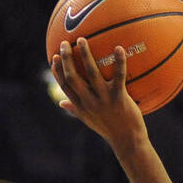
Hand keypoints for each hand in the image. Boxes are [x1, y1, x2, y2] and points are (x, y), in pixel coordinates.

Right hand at [52, 38, 146, 153]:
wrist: (128, 143)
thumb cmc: (109, 130)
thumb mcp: (90, 120)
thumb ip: (75, 109)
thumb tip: (61, 102)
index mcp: (81, 106)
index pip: (64, 86)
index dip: (57, 71)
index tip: (54, 57)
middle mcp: (89, 102)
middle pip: (72, 77)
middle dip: (67, 59)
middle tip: (65, 43)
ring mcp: (104, 100)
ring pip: (91, 73)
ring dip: (85, 55)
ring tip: (82, 40)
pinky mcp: (119, 98)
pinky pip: (119, 76)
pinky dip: (119, 61)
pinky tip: (119, 48)